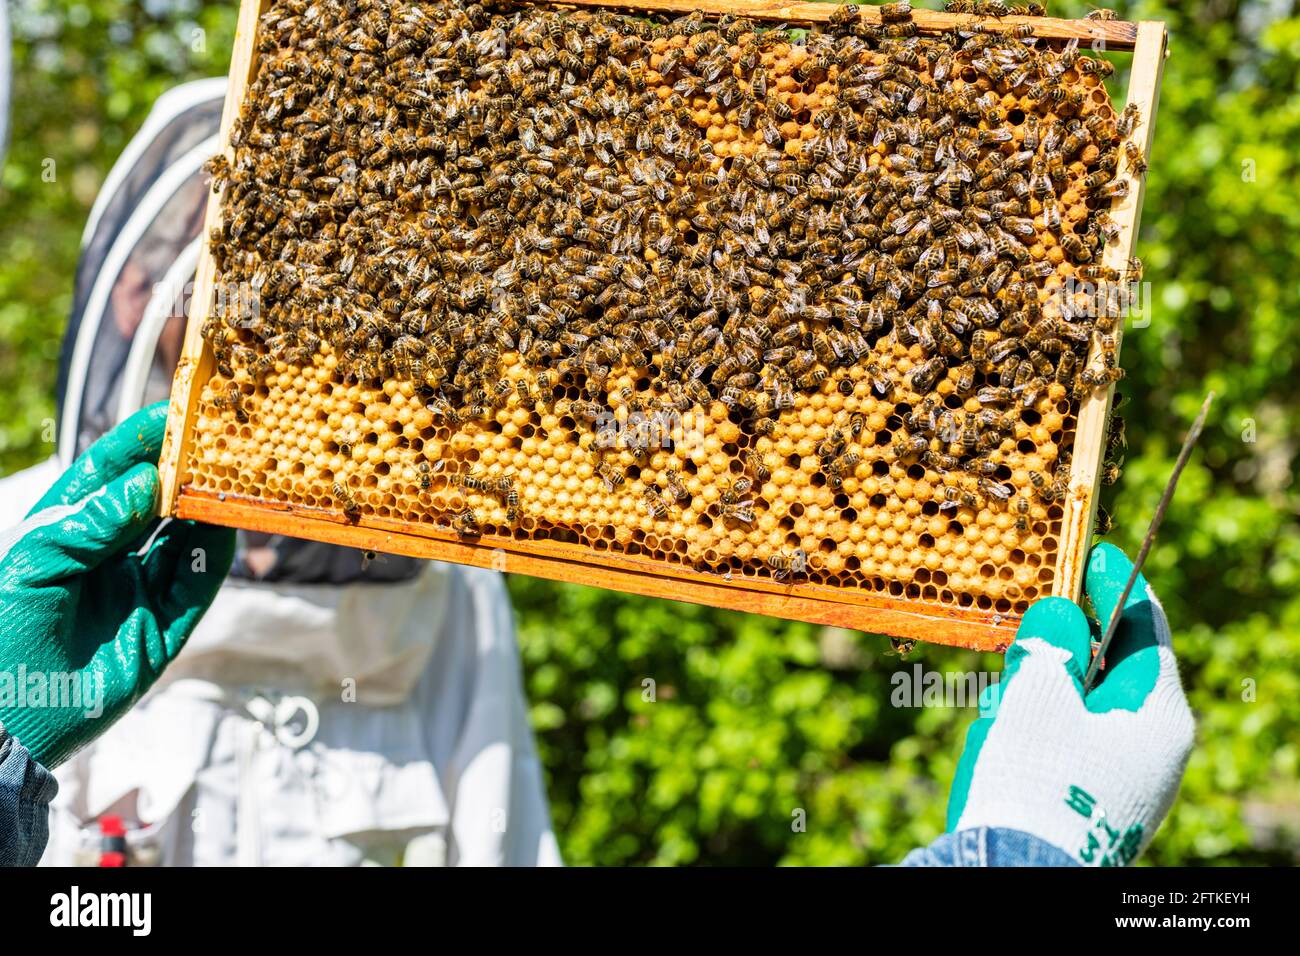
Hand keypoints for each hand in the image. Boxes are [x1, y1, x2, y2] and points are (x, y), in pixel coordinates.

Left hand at [0, 402, 233, 768]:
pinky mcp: (162, 629)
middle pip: (155, 501)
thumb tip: (148, 483)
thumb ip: (91, 522)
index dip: (140, 442)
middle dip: (184, 471)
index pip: (110, 474)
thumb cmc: (4, 631)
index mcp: (70, 532)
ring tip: (228, 481)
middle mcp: (108, 555)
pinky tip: (224, 529)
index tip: (174, 413)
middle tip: (217, 443)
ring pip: (183, 538)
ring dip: (207, 509)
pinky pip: (196, 586)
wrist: (9, 718)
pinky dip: (213, 556)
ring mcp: (137, 591)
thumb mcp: (36, 562)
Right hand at [946, 543, 1194, 865]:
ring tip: (1001, 706)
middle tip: (1027, 621)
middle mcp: (1151, 749)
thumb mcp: (1039, 693)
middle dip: (1061, 644)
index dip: (1115, 584)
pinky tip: (999, 740)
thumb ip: (1050, 643)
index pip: (1143, 629)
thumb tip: (1060, 614)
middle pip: (1108, 668)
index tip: (1092, 550)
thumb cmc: (1036, 781)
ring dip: (1036, 691)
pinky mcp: (1089, 804)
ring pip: (1078, 707)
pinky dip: (1032, 728)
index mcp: (1158, 716)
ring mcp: (1122, 780)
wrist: (1017, 875)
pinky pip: (1064, 747)